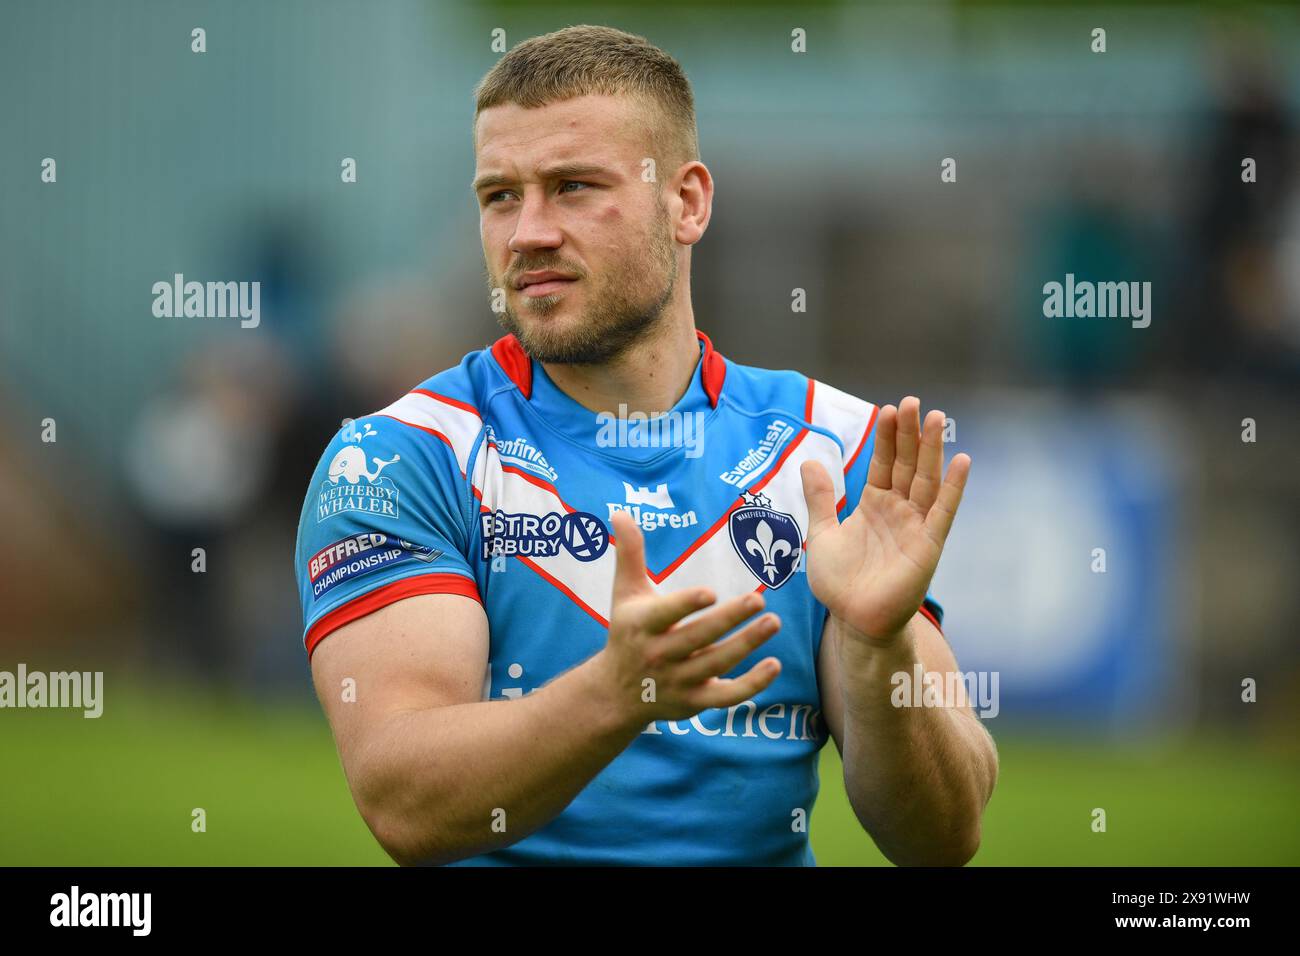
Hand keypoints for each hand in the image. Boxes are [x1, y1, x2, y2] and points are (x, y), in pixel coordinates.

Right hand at [594, 510, 782, 725]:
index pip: (665, 615)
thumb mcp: (625, 594)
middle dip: (728, 620)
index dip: (686, 605)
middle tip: (759, 600)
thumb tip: (620, 511)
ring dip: (746, 645)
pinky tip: (775, 664)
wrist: (616, 693)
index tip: (710, 592)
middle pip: (697, 638)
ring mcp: (678, 681)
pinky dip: (752, 685)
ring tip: (773, 622)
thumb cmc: (627, 632)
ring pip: (716, 664)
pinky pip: (726, 697)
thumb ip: (629, 554)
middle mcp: (659, 655)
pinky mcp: (695, 703)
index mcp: (641, 626)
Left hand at [800, 397, 969, 643]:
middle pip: (907, 464)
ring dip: (932, 450)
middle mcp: (898, 510)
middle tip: (913, 402)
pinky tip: (963, 461)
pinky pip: (943, 512)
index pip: (883, 462)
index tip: (889, 409)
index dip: (887, 437)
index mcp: (874, 504)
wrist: (854, 621)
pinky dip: (954, 488)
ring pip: (926, 480)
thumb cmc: (840, 582)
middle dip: (910, 434)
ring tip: (937, 418)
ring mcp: (916, 525)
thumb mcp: (823, 533)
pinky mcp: (928, 545)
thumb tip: (809, 461)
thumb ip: (820, 499)